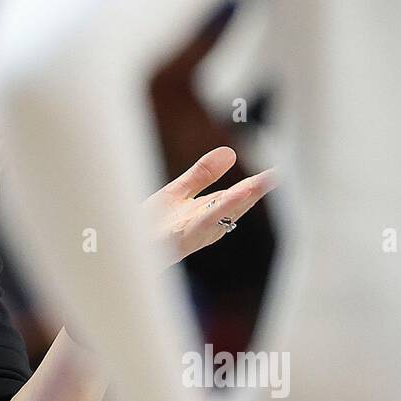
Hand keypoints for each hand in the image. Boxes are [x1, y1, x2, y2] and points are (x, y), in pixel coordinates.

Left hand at [144, 146, 274, 265]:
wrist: (122, 249)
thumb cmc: (148, 225)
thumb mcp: (178, 193)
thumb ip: (203, 175)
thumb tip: (231, 151)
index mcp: (207, 215)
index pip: (237, 198)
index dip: (256, 186)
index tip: (279, 172)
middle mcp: (202, 229)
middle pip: (231, 210)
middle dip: (252, 194)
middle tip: (276, 177)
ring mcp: (186, 237)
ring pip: (214, 221)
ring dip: (233, 205)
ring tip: (253, 187)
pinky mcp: (170, 243)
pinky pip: (190, 230)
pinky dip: (205, 219)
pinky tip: (210, 209)